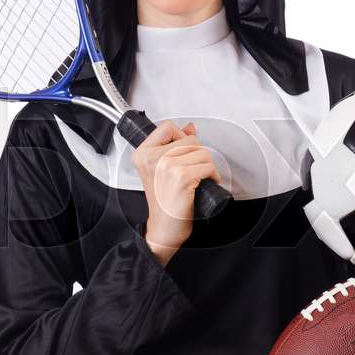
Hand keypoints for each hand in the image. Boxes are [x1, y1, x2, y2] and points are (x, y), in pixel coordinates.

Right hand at [131, 120, 221, 264]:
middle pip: (189, 139)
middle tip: (192, 169)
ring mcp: (166, 166)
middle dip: (198, 154)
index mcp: (142, 154)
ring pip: (202, 152)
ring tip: (198, 177)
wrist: (164, 227)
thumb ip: (172, 145)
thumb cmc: (162, 202)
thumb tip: (189, 127)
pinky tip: (204, 183)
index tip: (183, 149)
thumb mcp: (160, 170)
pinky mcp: (181, 177)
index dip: (182, 136)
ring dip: (206, 166)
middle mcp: (152, 158)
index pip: (167, 127)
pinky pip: (208, 166)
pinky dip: (212, 175)